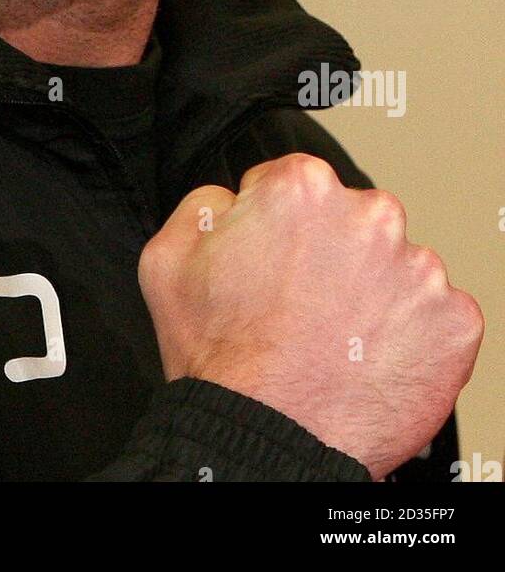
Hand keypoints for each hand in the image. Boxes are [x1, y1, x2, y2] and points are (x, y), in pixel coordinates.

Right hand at [138, 153, 483, 479]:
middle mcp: (370, 216)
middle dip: (329, 254)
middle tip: (300, 304)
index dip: (276, 226)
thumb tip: (232, 198)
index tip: (272, 261)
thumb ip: (205, 203)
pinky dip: (407, 335)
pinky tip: (367, 357)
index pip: (297, 184)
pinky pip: (434, 316)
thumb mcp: (168, 256)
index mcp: (303, 188)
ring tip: (333, 338)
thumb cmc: (219, 357)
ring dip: (370, 293)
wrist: (265, 437)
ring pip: (395, 266)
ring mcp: (418, 271)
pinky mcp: (452, 323)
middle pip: (351, 220)